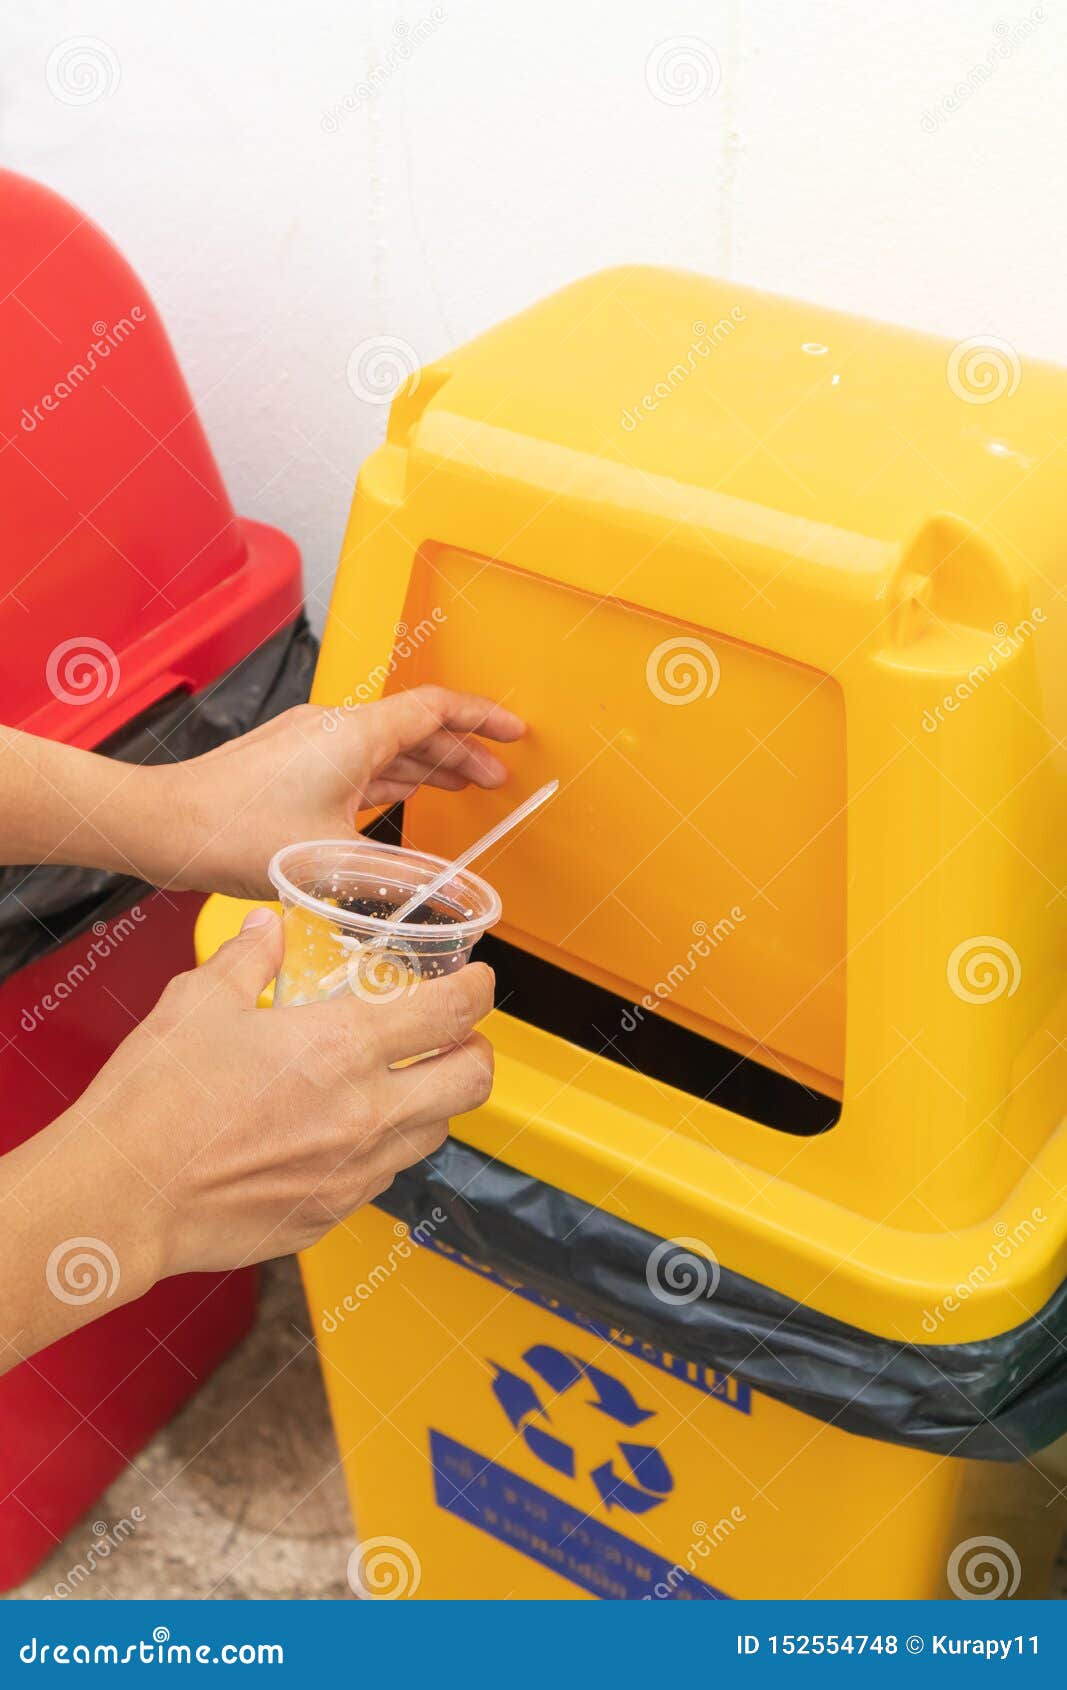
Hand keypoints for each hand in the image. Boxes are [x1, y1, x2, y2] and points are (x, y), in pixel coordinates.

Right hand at [16, 910, 494, 1309]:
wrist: (121, 1196)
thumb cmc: (155, 1099)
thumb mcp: (198, 1002)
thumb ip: (248, 959)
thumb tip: (266, 928)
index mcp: (342, 1046)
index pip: (452, 1013)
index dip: (477, 989)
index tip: (477, 980)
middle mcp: (366, 1112)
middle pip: (473, 1081)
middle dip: (477, 1051)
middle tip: (457, 1036)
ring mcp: (354, 1171)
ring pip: (436, 1133)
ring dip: (432, 1102)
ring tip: (403, 1083)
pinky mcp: (333, 1214)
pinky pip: (386, 1176)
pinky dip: (385, 1148)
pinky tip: (349, 1132)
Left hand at [160, 685, 525, 897]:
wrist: (165, 825)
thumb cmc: (236, 833)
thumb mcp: (335, 863)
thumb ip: (401, 877)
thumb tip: (447, 895)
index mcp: (356, 734)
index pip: (438, 709)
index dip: (484, 719)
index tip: (515, 731)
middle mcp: (335, 727)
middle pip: (416, 728)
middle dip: (462, 751)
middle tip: (496, 777)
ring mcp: (310, 742)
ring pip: (385, 746)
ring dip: (426, 764)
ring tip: (460, 785)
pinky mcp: (290, 762)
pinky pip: (356, 760)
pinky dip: (389, 776)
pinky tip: (398, 798)